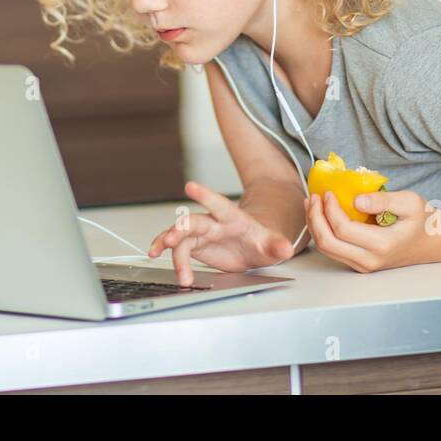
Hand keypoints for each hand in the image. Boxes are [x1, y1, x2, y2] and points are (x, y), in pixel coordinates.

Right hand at [147, 181, 297, 286]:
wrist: (253, 247)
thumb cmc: (262, 242)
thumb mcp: (272, 244)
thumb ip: (277, 245)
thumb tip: (287, 248)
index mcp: (232, 218)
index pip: (218, 204)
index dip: (205, 195)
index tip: (191, 186)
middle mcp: (213, 222)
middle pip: (193, 221)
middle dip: (180, 228)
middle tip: (170, 239)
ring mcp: (201, 232)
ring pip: (180, 235)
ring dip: (169, 244)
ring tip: (159, 254)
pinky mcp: (194, 244)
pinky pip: (175, 246)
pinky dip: (163, 247)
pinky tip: (154, 252)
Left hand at [306, 188, 427, 272]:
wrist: (431, 242)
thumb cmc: (422, 220)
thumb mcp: (409, 202)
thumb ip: (383, 200)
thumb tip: (356, 200)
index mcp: (382, 244)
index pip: (343, 229)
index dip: (330, 209)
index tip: (328, 191)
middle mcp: (369, 260)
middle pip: (327, 243)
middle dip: (315, 218)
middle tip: (313, 196)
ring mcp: (363, 266)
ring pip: (326, 249)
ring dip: (314, 225)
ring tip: (312, 203)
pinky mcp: (359, 264)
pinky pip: (332, 250)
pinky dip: (321, 232)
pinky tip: (320, 215)